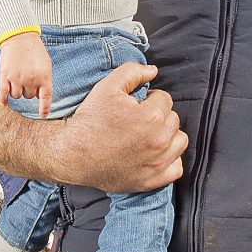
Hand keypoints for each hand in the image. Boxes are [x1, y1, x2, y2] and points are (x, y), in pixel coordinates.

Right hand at [0, 34, 52, 117]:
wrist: (19, 37)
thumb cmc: (34, 51)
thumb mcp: (46, 65)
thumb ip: (45, 80)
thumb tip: (40, 96)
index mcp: (44, 76)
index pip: (45, 98)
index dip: (44, 108)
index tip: (43, 116)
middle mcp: (31, 79)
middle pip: (29, 96)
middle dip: (28, 91)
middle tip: (27, 79)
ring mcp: (17, 78)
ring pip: (16, 96)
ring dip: (17, 92)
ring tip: (17, 80)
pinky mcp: (4, 76)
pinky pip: (3, 94)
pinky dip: (3, 100)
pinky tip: (4, 103)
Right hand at [55, 63, 184, 191]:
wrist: (73, 154)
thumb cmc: (90, 121)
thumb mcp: (107, 87)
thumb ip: (133, 72)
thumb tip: (153, 71)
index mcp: (151, 116)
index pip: (165, 99)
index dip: (150, 99)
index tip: (136, 106)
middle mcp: (158, 140)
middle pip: (173, 119)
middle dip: (159, 116)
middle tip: (138, 121)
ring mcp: (157, 163)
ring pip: (179, 141)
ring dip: (168, 136)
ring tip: (148, 135)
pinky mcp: (152, 180)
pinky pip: (177, 168)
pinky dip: (170, 160)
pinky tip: (154, 154)